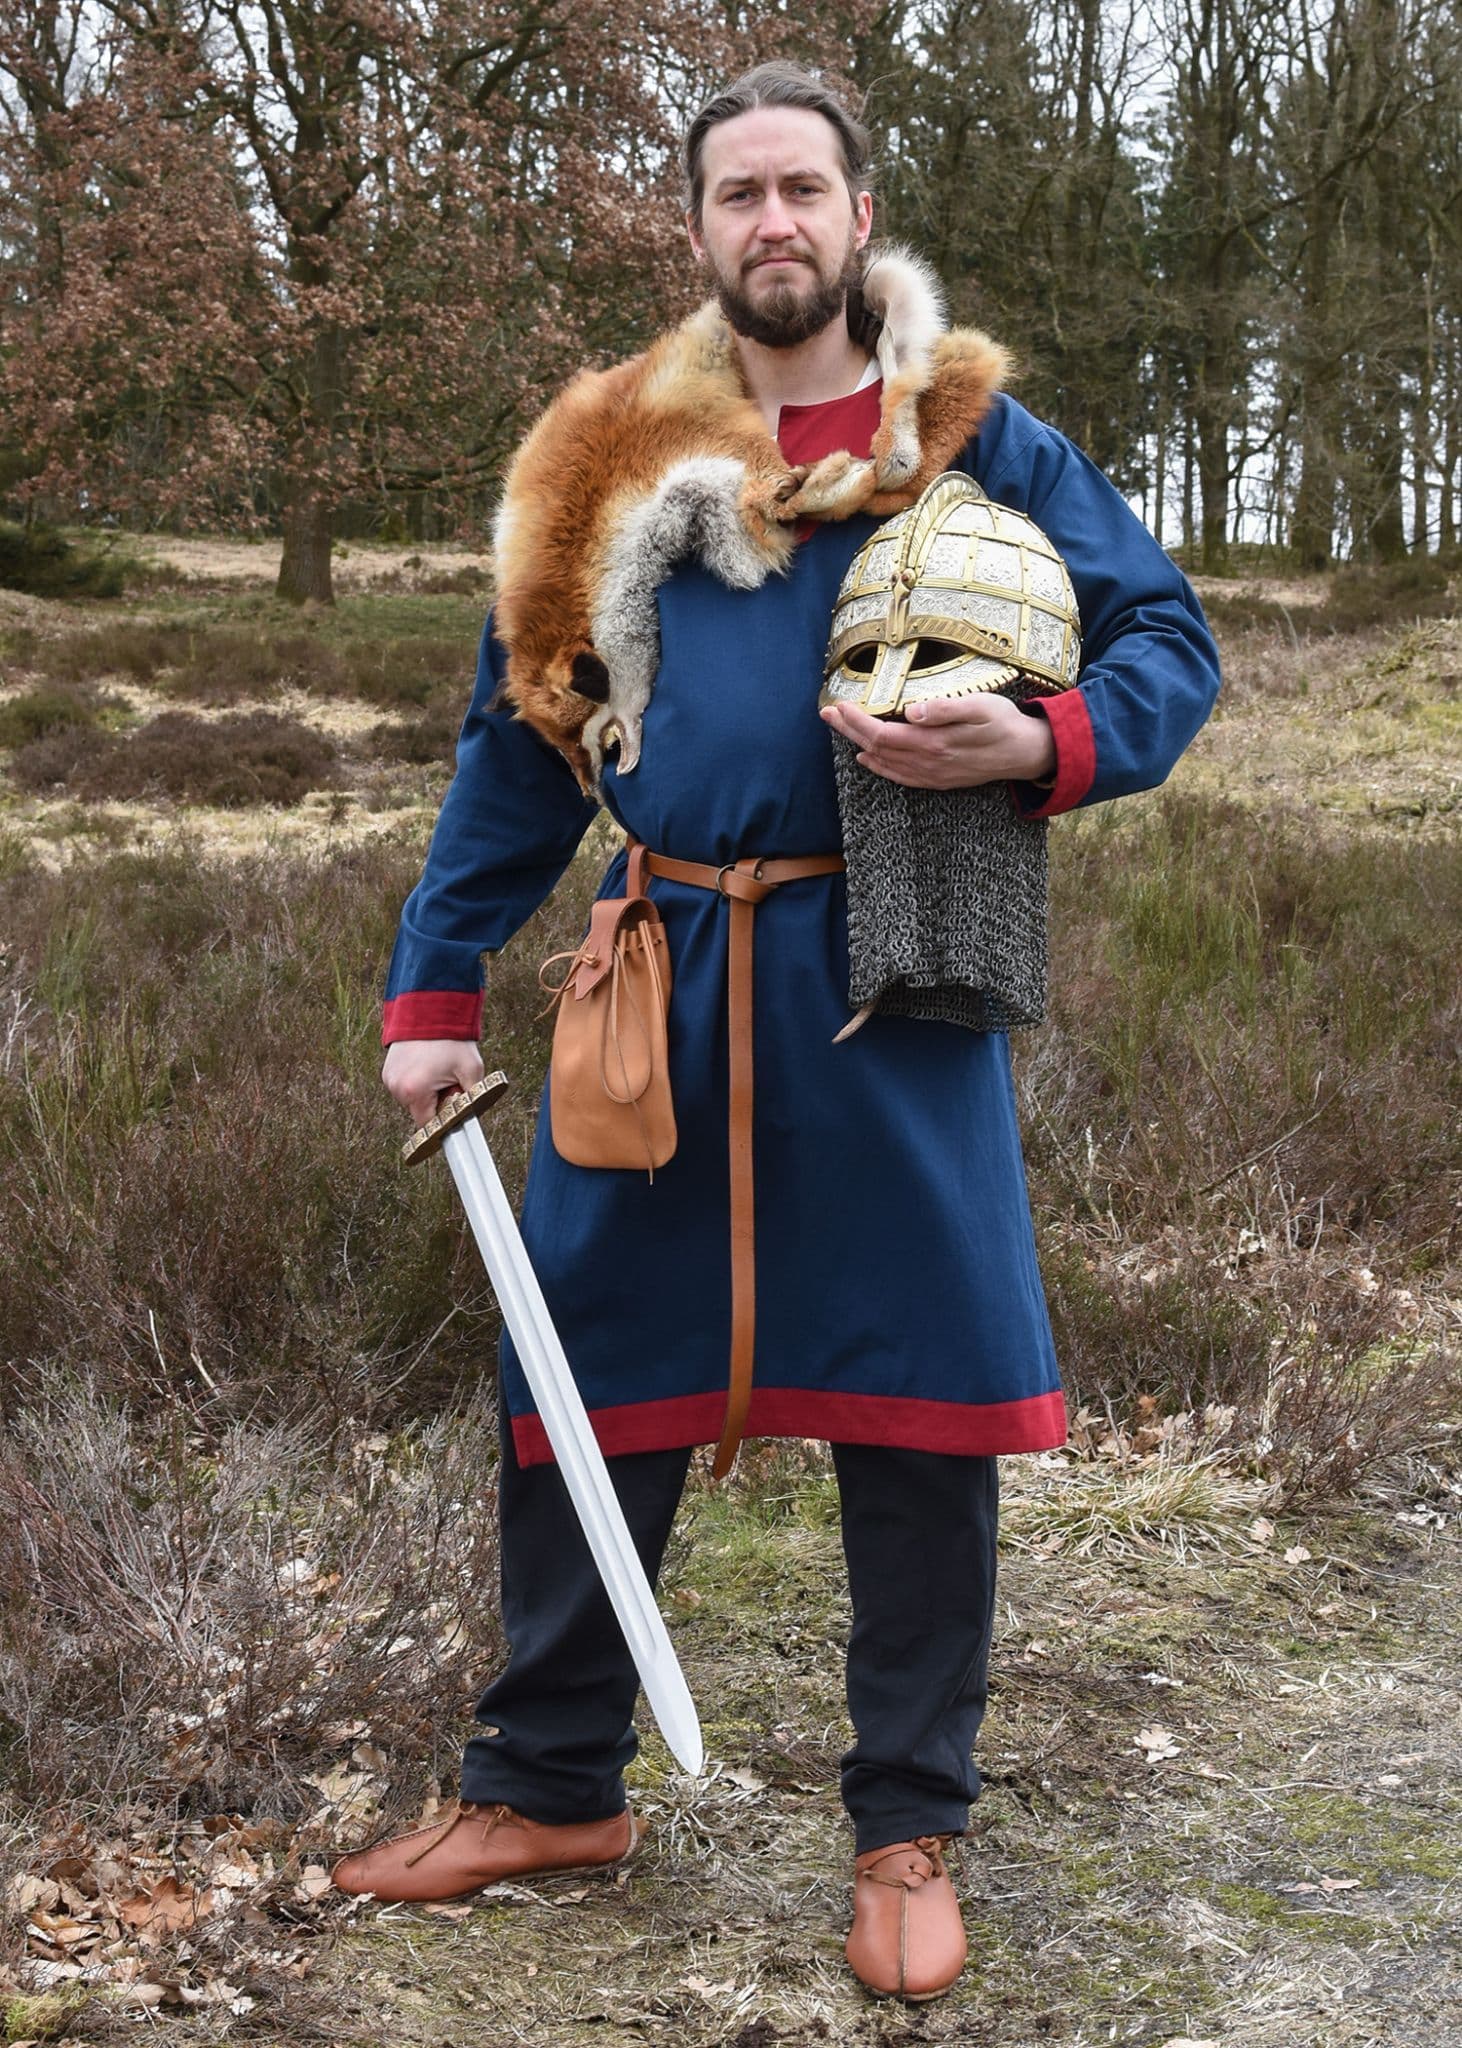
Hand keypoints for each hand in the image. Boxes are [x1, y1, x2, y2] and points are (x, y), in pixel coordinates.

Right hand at [382, 1038, 484, 1126]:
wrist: (430, 1009)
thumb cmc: (451, 1039)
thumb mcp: (472, 1069)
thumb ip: (474, 1098)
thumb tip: (472, 1117)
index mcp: (414, 1091)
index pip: (429, 1125)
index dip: (444, 1117)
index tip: (453, 1104)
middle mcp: (396, 1088)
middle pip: (420, 1111)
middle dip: (436, 1101)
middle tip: (449, 1079)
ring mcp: (389, 1079)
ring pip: (412, 1099)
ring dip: (426, 1091)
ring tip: (437, 1068)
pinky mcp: (387, 1071)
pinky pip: (405, 1086)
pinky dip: (417, 1081)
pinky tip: (427, 1064)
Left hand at [819, 694, 1055, 789]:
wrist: (1027, 754)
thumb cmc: (1005, 723)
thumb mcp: (980, 706)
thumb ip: (945, 709)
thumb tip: (912, 711)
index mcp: (932, 743)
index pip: (881, 733)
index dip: (857, 721)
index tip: (839, 705)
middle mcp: (927, 763)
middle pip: (876, 748)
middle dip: (848, 730)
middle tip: (827, 713)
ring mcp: (932, 775)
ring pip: (884, 763)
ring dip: (859, 745)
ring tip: (840, 728)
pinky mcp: (938, 780)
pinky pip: (899, 777)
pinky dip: (878, 767)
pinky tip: (867, 759)